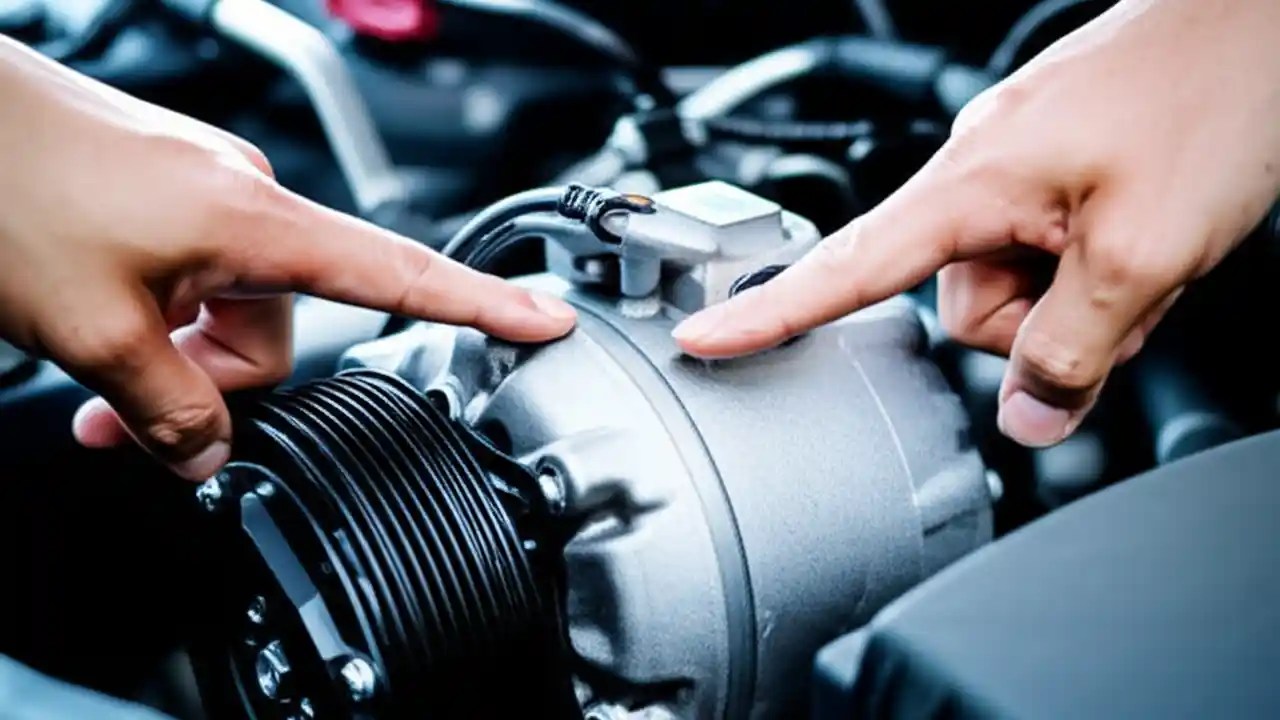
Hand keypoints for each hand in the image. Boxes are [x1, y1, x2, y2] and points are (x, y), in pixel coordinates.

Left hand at [0, 38, 575, 479]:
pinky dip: (155, 321)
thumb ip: (165, 407)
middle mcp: (244, 199)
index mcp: (255, 222)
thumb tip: (206, 453)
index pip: (400, 273)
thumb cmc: (7, 185)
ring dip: (172, 360)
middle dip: (216, 387)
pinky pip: (190, 277)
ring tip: (95, 386)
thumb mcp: (89, 328)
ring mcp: (205, 192)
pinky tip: (95, 332)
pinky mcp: (167, 192)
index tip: (547, 319)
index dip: (483, 304)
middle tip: (134, 427)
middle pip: (281, 329)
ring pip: (228, 311)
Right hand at [674, 0, 1279, 446]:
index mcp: (969, 185)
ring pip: (1014, 283)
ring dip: (1075, 294)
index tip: (701, 340)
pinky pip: (1047, 243)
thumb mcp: (1147, 251)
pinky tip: (1139, 234)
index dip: (769, 313)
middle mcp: (977, 171)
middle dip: (1038, 323)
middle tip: (1117, 290)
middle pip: (964, 305)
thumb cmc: (1210, 98)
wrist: (1263, 18)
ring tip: (1140, 254)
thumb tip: (1031, 420)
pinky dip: (1090, 261)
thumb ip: (1074, 348)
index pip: (844, 266)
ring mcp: (1017, 166)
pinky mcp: (1055, 164)